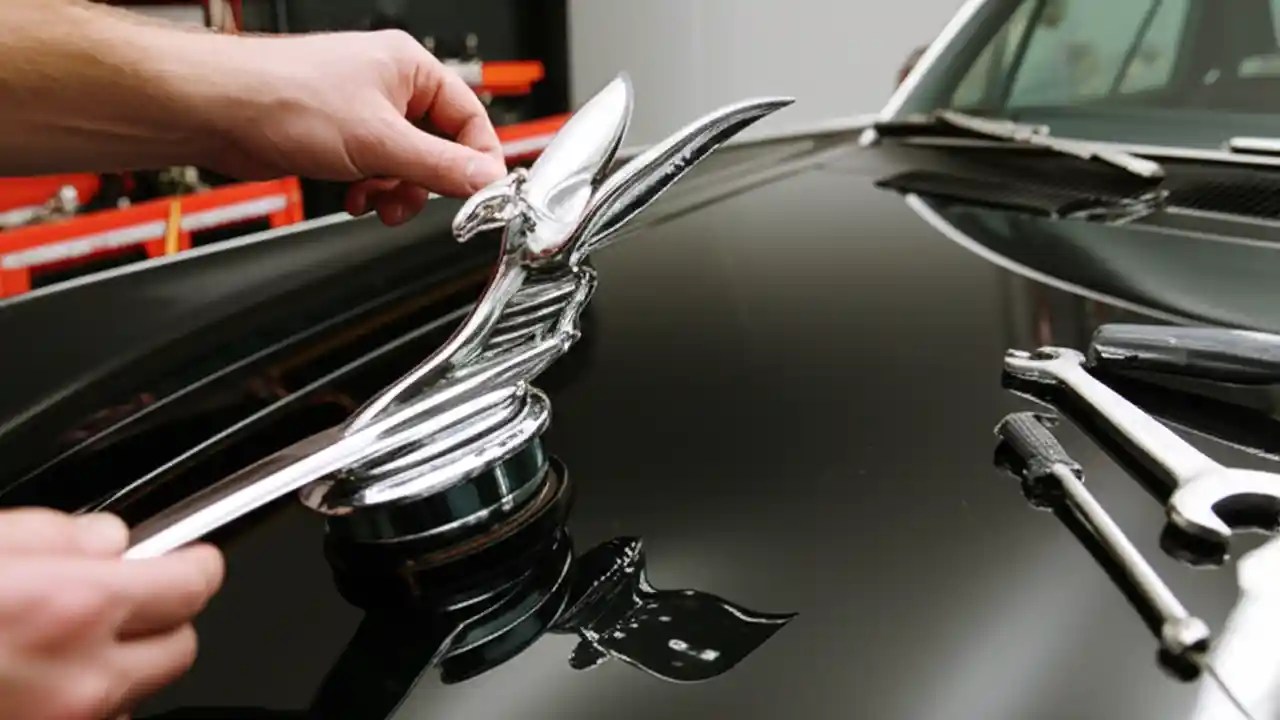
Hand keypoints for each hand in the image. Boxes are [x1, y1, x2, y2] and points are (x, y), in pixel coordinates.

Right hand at [0, 508, 224, 719]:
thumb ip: (57, 535)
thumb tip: (108, 539)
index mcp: (73, 607)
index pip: (191, 586)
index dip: (196, 566)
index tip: (195, 560)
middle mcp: (82, 680)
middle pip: (179, 649)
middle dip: (164, 620)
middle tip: (123, 601)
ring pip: (137, 693)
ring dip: (120, 670)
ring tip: (61, 647)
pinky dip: (84, 704)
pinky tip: (40, 682)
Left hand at [198, 29, 507, 225]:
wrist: (217, 110)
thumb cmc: (282, 98)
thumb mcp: (379, 143)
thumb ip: (440, 166)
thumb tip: (485, 179)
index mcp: (409, 68)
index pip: (469, 118)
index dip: (477, 160)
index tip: (479, 195)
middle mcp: (388, 86)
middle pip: (438, 146)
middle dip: (425, 182)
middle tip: (412, 201)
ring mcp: (362, 112)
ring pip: (406, 164)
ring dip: (395, 191)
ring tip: (376, 201)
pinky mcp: (339, 137)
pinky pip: (375, 170)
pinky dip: (370, 189)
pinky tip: (353, 196)